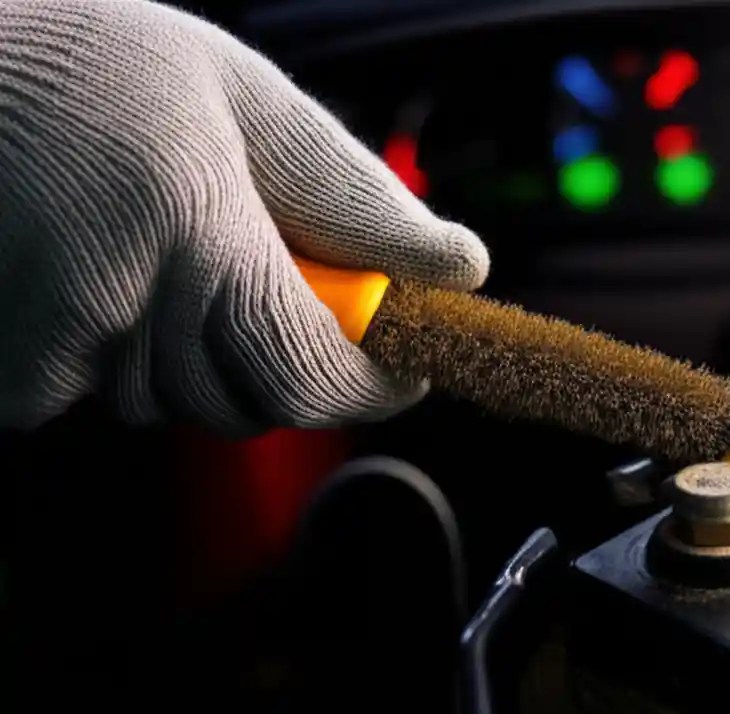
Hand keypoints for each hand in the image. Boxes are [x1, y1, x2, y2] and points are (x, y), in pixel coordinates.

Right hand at [0, 0, 489, 432]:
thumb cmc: (94, 65)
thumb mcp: (241, 96)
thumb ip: (352, 193)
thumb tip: (457, 266)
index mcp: (188, 224)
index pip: (310, 370)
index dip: (373, 386)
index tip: (404, 368)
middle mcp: (112, 301)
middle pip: (256, 405)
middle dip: (301, 365)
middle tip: (294, 293)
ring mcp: (48, 348)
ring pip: (186, 404)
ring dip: (212, 354)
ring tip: (176, 254)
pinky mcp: (7, 374)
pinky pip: (109, 398)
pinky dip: (133, 356)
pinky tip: (109, 274)